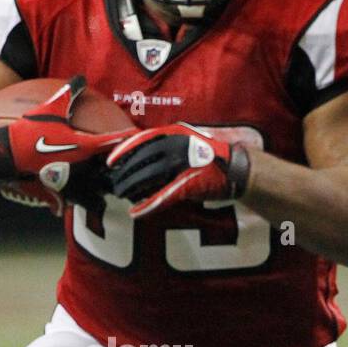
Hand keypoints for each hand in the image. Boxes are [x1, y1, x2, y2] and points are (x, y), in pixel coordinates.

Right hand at [0, 76, 132, 215]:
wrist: (10, 155)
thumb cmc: (32, 131)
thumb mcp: (51, 108)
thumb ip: (69, 93)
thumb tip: (80, 77)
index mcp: (85, 146)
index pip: (113, 142)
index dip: (127, 139)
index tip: (138, 138)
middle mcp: (84, 166)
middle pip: (109, 171)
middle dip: (118, 169)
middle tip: (127, 164)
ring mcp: (73, 181)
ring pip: (97, 191)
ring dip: (103, 187)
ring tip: (109, 184)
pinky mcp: (60, 192)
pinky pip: (77, 199)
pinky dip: (83, 198)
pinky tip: (85, 196)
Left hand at [107, 123, 250, 216]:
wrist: (237, 169)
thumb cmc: (211, 158)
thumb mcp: (187, 145)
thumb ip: (166, 150)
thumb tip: (142, 163)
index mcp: (176, 134)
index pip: (143, 139)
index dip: (124, 151)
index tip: (110, 162)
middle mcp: (177, 146)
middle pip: (142, 159)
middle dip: (125, 173)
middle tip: (113, 184)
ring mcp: (183, 165)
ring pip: (148, 177)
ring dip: (132, 187)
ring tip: (120, 195)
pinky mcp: (188, 186)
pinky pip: (162, 196)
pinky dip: (148, 206)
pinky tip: (136, 212)